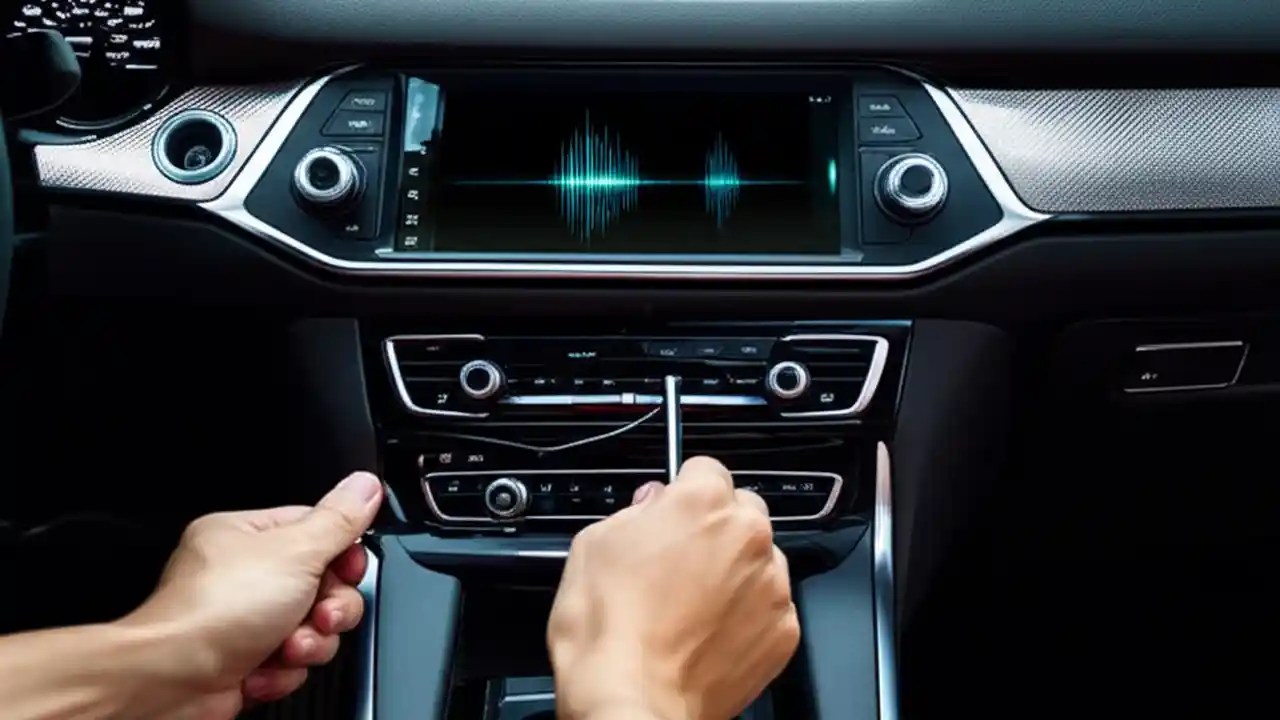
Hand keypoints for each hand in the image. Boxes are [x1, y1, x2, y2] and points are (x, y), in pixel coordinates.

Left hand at [124, 472, 383, 717]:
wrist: (173, 681)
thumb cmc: (213, 611)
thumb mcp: (295, 552)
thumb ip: (339, 520)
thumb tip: (365, 485)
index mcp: (246, 537)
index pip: (316, 530)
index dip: (342, 554)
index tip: (348, 569)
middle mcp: (243, 576)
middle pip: (322, 584)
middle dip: (328, 608)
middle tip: (320, 614)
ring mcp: (244, 621)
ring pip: (312, 627)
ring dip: (310, 642)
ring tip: (288, 647)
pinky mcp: (247, 661)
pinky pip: (293, 661)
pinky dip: (286, 669)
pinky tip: (266, 668)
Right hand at [548, 457, 799, 719]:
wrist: (632, 701)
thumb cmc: (608, 628)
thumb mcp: (593, 543)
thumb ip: (633, 511)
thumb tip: (651, 505)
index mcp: (702, 503)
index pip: (706, 469)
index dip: (683, 491)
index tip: (671, 511)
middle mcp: (748, 537)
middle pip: (742, 512)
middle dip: (715, 529)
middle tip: (677, 563)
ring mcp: (771, 586)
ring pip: (760, 560)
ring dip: (734, 573)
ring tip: (690, 608)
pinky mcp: (783, 631)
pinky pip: (770, 608)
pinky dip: (747, 616)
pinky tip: (707, 634)